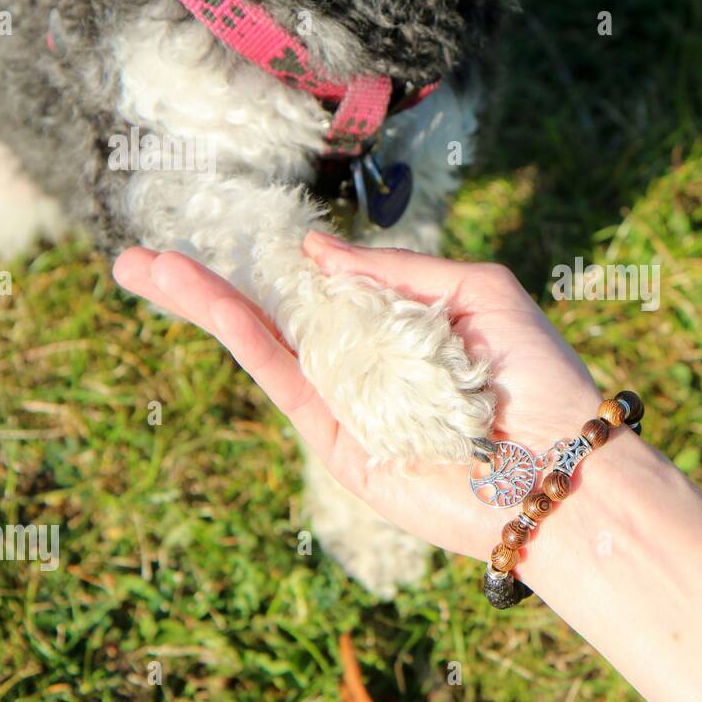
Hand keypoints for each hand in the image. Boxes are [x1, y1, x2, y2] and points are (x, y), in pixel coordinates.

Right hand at [112, 232, 602, 562]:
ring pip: (263, 345)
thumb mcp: (476, 290)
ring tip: (139, 266)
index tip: (229, 236)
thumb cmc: (535, 373)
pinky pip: (285, 381)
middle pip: (275, 318)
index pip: (324, 291)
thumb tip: (313, 250)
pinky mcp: (339, 444)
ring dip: (202, 301)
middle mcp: (367, 367)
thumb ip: (397, 271)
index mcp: (402, 329)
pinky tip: (204, 299)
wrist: (561, 465)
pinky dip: (242, 336)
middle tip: (139, 259)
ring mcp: (348, 407)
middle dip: (209, 287)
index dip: (274, 265)